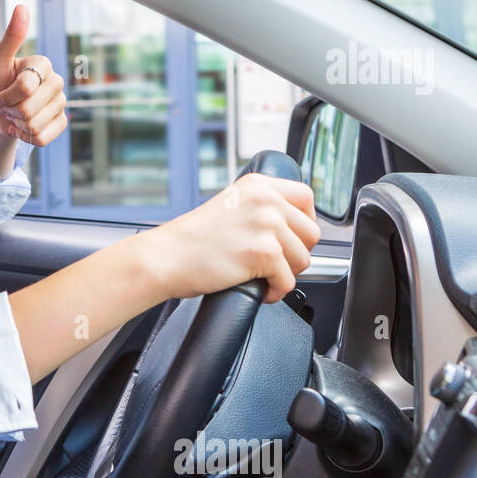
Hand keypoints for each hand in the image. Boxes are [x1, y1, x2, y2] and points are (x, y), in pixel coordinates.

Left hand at [0, 4, 67, 146]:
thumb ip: (11, 38)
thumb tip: (21, 7)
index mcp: (42, 64)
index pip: (25, 87)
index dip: (6, 96)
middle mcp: (56, 81)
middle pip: (30, 109)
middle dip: (10, 112)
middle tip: (7, 105)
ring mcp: (61, 102)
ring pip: (36, 125)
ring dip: (17, 125)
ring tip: (14, 115)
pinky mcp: (61, 122)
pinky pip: (44, 138)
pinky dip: (26, 137)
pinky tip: (22, 128)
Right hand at [149, 173, 320, 303]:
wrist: (166, 257)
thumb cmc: (191, 239)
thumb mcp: (230, 205)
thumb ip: (261, 207)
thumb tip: (292, 225)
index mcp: (258, 185)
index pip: (306, 196)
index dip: (305, 221)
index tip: (294, 237)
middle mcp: (266, 200)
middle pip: (311, 233)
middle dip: (296, 254)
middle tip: (273, 264)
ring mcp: (266, 225)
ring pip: (303, 260)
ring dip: (285, 274)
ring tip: (261, 277)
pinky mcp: (264, 254)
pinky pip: (287, 283)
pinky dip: (274, 292)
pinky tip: (258, 289)